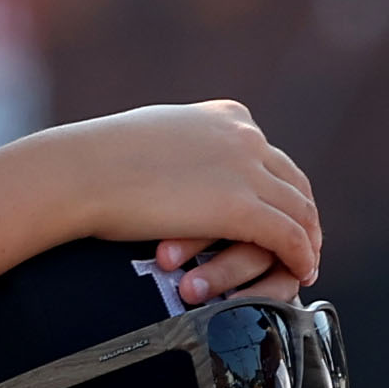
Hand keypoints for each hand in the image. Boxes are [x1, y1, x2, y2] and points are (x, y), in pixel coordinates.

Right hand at [33, 101, 318, 291]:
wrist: (80, 172)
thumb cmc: (96, 161)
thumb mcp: (151, 137)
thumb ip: (179, 146)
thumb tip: (171, 164)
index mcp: (226, 116)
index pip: (270, 153)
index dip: (281, 186)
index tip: (281, 209)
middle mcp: (244, 135)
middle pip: (293, 179)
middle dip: (303, 213)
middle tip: (305, 241)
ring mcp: (246, 169)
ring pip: (298, 209)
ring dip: (308, 239)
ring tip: (306, 263)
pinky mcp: (240, 207)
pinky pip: (288, 236)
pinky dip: (301, 255)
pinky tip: (301, 271)